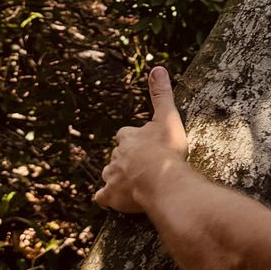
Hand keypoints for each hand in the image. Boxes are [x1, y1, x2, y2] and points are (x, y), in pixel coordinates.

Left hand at [96, 65, 188, 215]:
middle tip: (142, 166)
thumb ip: (161, 94)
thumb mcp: (168, 117)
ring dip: (116, 178)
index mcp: (129, 137)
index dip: (134, 139)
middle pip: (117, 156)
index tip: (144, 144)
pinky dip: (106, 198)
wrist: (161, 180)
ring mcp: (112, 177)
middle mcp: (116, 156)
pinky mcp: (111, 196)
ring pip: (109, 175)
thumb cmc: (166, 150)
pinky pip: (103, 197)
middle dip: (126, 160)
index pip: (126, 135)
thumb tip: (158, 67)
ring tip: (130, 184)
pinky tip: (112, 201)